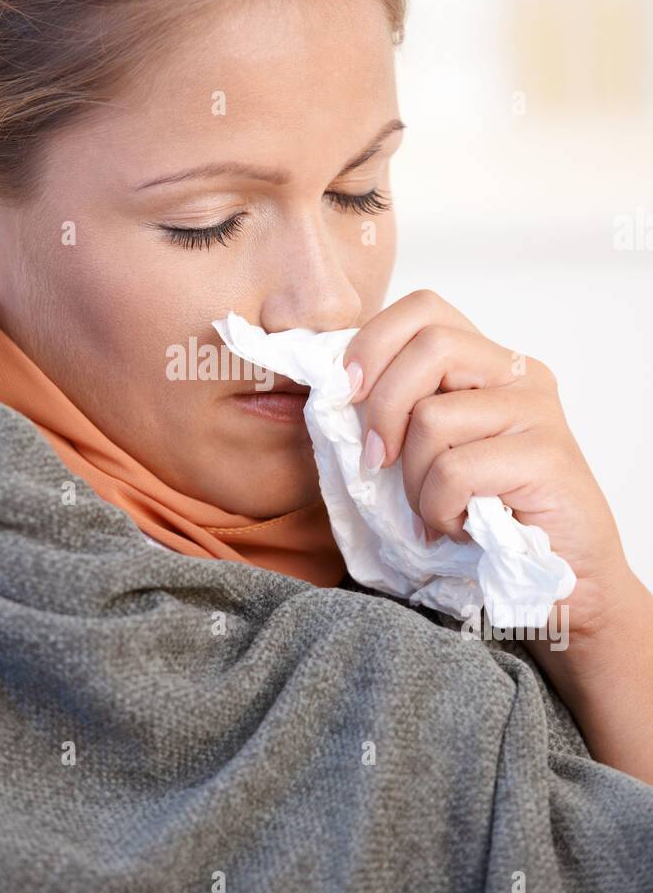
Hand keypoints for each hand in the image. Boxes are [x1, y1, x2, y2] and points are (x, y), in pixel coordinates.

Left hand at [342, 289, 647, 673]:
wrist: (565, 583)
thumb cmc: (487, 519)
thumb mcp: (433, 453)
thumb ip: (400, 413)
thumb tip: (328, 389)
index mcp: (488, 365)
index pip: (426, 309)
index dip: (374, 340)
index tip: (346, 391)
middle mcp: (518, 375)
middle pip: (430, 345)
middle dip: (383, 407)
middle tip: (377, 461)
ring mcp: (536, 413)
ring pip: (433, 417)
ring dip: (414, 479)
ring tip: (437, 509)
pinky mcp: (547, 456)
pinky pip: (455, 470)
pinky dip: (440, 509)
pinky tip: (462, 526)